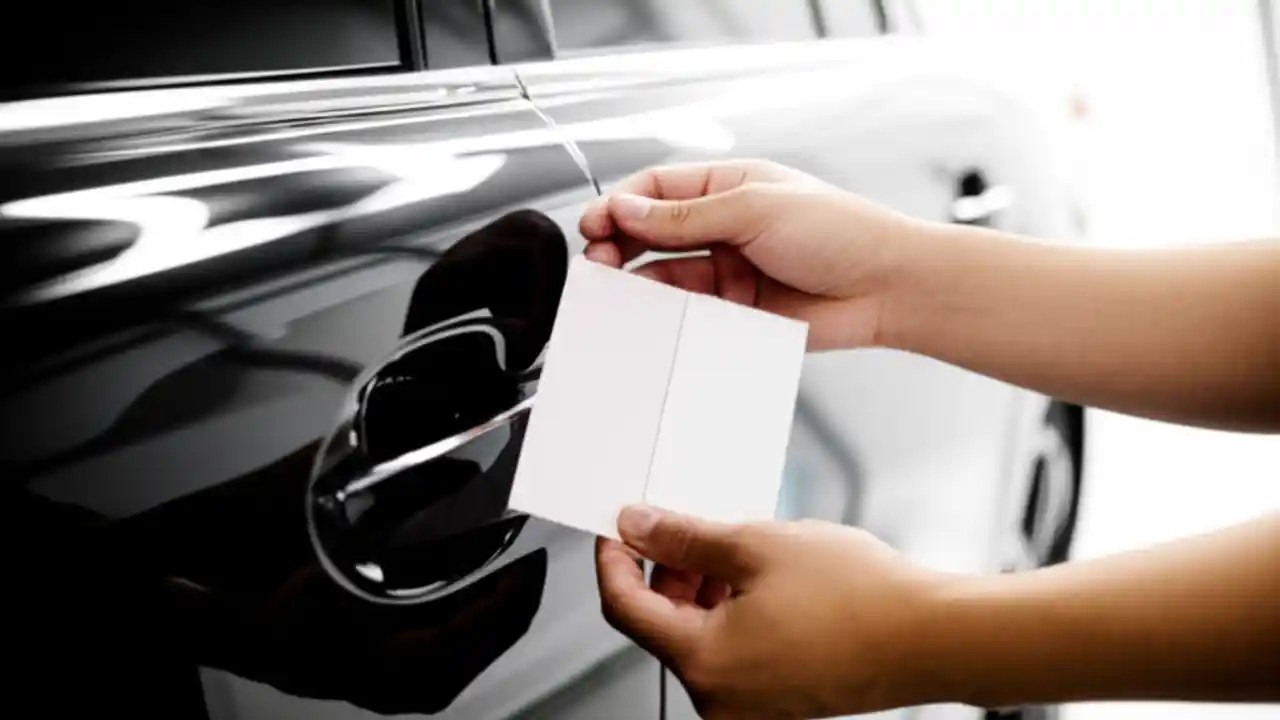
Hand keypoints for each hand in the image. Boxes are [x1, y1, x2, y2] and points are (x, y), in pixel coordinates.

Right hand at [579, 160, 925, 349]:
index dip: (621, 205)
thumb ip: (686, 215)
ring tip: (619, 293)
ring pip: (667, 276)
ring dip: (640, 284)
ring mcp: (730, 270)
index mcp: (729, 186)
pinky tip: (655, 317)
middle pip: (653, 233)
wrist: (888, 288)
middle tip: (599, 263)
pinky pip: (690, 314)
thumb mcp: (755, 208)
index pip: (657, 188)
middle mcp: (725, 226)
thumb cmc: (843, 232)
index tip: (595, 224)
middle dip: (621, 246)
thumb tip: (628, 209)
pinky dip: (668, 316)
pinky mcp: (738, 312)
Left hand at [595, 505, 945, 718]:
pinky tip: (755, 579)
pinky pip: (731, 652)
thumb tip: (639, 528)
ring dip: (700, 591)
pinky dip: (730, 614)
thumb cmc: (862, 599)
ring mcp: (749, 706)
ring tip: (733, 549)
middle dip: (665, 571)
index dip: (614, 558)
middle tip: (682, 527)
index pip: (624, 607)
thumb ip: (684, 538)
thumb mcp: (755, 545)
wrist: (932, 636)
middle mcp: (720, 700)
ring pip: (697, 637)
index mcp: (705, 664)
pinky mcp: (775, 702)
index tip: (618, 529)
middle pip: (661, 625)